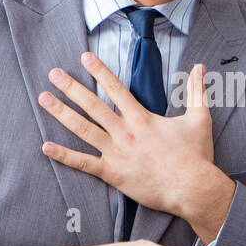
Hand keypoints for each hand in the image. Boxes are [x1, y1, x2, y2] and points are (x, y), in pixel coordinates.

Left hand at [37, 53, 235, 240]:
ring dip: (62, 113)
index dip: (99, 71)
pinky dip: (64, 156)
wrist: (192, 188)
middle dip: (71, 87)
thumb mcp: (199, 118)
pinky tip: (46, 147)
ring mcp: (117, 153)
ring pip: (83, 129)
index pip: (116, 88)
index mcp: (142, 118)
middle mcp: (125, 132)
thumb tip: (200, 67)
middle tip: (53, 74)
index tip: (84, 57)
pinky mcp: (113, 173)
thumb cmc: (196, 155)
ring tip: (44, 99)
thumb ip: (196, 91)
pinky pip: (84, 164)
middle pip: (93, 105)